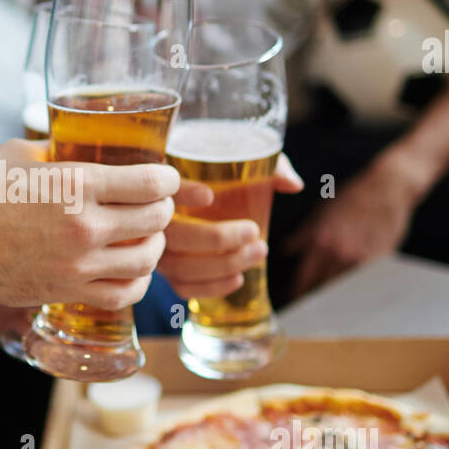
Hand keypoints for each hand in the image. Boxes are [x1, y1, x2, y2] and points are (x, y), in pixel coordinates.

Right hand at [0, 139, 179, 309]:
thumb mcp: (21, 154)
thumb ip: (59, 149)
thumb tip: (83, 143)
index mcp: (77, 184)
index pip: (151, 183)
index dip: (169, 180)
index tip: (166, 179)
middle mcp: (85, 225)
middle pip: (156, 219)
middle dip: (163, 209)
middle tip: (155, 205)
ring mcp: (79, 263)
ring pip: (146, 258)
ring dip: (154, 245)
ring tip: (146, 237)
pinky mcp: (69, 291)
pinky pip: (123, 293)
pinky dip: (137, 281)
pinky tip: (133, 271)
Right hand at [158, 153, 303, 298]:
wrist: (206, 199)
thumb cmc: (224, 174)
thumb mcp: (247, 161)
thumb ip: (269, 166)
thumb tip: (294, 185)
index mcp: (167, 181)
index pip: (163, 187)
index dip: (183, 193)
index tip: (210, 195)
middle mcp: (154, 217)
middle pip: (174, 234)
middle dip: (216, 239)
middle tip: (253, 231)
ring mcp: (157, 246)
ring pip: (179, 265)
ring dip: (221, 265)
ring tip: (258, 252)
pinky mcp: (168, 269)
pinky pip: (182, 287)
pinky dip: (210, 287)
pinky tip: (238, 279)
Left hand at [283, 152, 426, 298]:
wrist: (387, 189)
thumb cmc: (352, 199)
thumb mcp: (321, 213)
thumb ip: (303, 235)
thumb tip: (286, 250)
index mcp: (319, 243)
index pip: (303, 281)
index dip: (297, 296)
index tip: (295, 304)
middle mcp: (338, 254)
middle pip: (322, 292)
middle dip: (315, 302)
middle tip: (311, 309)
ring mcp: (361, 260)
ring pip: (343, 292)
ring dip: (335, 300)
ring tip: (331, 306)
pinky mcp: (380, 263)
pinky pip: (363, 285)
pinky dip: (355, 292)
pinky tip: (353, 295)